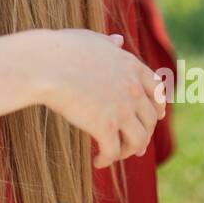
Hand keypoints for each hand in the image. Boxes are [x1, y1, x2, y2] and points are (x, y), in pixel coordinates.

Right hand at [26, 28, 166, 168]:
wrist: (45, 64)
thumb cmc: (61, 50)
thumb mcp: (90, 40)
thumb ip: (108, 43)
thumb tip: (119, 40)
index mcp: (131, 66)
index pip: (157, 91)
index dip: (158, 107)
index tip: (157, 118)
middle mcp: (133, 88)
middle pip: (150, 119)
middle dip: (145, 134)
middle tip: (137, 147)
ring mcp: (122, 108)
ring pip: (139, 140)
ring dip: (129, 151)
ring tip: (116, 155)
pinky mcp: (105, 126)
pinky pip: (114, 151)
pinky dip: (107, 160)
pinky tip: (98, 162)